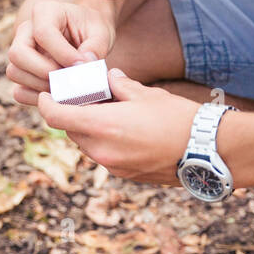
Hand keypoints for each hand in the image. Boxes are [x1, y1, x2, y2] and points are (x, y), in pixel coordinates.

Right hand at [6, 0, 115, 105]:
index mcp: (45, 12)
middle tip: (69, 79)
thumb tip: (83, 65)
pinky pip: (19, 91)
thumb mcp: (101, 32)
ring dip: (40, 85)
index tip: (81, 65)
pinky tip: (58, 95)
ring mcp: (20, 51)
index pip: (43, 33)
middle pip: (18, 54)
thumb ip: (96, 47)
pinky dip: (36, 97)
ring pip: (15, 72)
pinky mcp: (22, 72)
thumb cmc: (93, 30)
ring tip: (66, 87)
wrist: (88, 34)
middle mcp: (26, 30)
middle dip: (44, 71)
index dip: (62, 53)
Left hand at [36, 68, 198, 185]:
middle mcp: (102, 150)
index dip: (45, 104)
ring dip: (89, 130)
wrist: (207, 151)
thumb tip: (109, 78)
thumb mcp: (146, 94)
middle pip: (70, 131)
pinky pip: (104, 156)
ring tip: (106, 114)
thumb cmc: (178, 118)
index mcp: (102, 126)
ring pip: (86, 145)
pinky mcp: (126, 175)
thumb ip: (120, 86)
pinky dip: (105, 143)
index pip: (56, 116)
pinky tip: (123, 131)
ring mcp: (113, 167)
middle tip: (82, 98)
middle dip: (72, 115)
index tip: (45, 94)